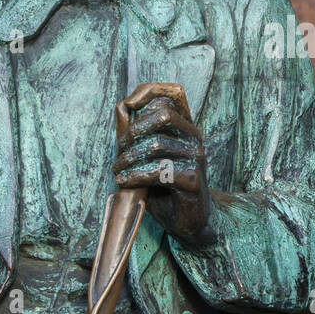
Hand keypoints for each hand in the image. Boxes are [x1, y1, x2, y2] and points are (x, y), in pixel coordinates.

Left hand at [112, 85, 215, 246]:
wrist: (188, 222)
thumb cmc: (165, 189)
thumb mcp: (145, 158)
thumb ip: (135, 134)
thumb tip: (121, 107)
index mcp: (185, 127)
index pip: (173, 93)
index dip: (149, 91)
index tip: (128, 105)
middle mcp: (194, 137)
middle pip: (164, 114)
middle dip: (134, 131)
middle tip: (120, 150)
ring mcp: (196, 158)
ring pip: (157, 144)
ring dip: (129, 158)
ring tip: (118, 171)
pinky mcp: (193, 179)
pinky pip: (160, 171)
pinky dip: (136, 175)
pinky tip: (124, 181)